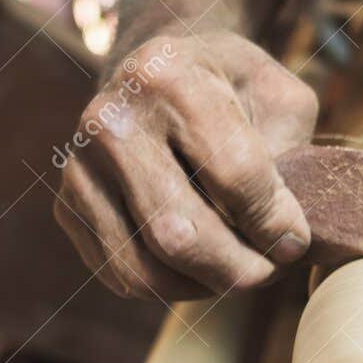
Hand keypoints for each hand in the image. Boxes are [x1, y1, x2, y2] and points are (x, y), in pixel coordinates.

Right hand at [55, 31, 316, 300]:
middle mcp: (110, 121)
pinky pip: (121, 275)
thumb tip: (288, 239)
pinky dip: (170, 286)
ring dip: (203, 286)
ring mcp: (78, 166)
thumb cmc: (229, 89)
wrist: (158, 75)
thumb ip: (293, 157)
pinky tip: (201, 267)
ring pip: (144, 269)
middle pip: (178, 234)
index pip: (234, 176)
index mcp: (170, 77)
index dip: (275, 223)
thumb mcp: (278, 95)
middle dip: (238, 270)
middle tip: (270, 271)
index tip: (296, 241)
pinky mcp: (66, 205)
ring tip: (238, 270)